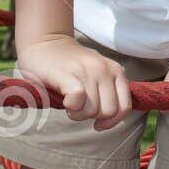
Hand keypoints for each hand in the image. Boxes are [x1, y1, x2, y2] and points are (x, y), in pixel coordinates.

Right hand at [14, 34, 131, 130]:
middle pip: (108, 112)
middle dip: (92, 116)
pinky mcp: (68, 75)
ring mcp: (87, 71)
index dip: (112, 121)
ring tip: (70, 102)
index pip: (124, 106)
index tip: (98, 124)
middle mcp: (104, 69)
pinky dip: (71, 107)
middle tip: (79, 107)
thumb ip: (108, 90)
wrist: (43, 43)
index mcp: (115, 70)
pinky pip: (78, 100)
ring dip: (78, 114)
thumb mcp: (97, 74)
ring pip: (93, 111)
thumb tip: (112, 116)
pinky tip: (64, 100)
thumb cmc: (68, 66)